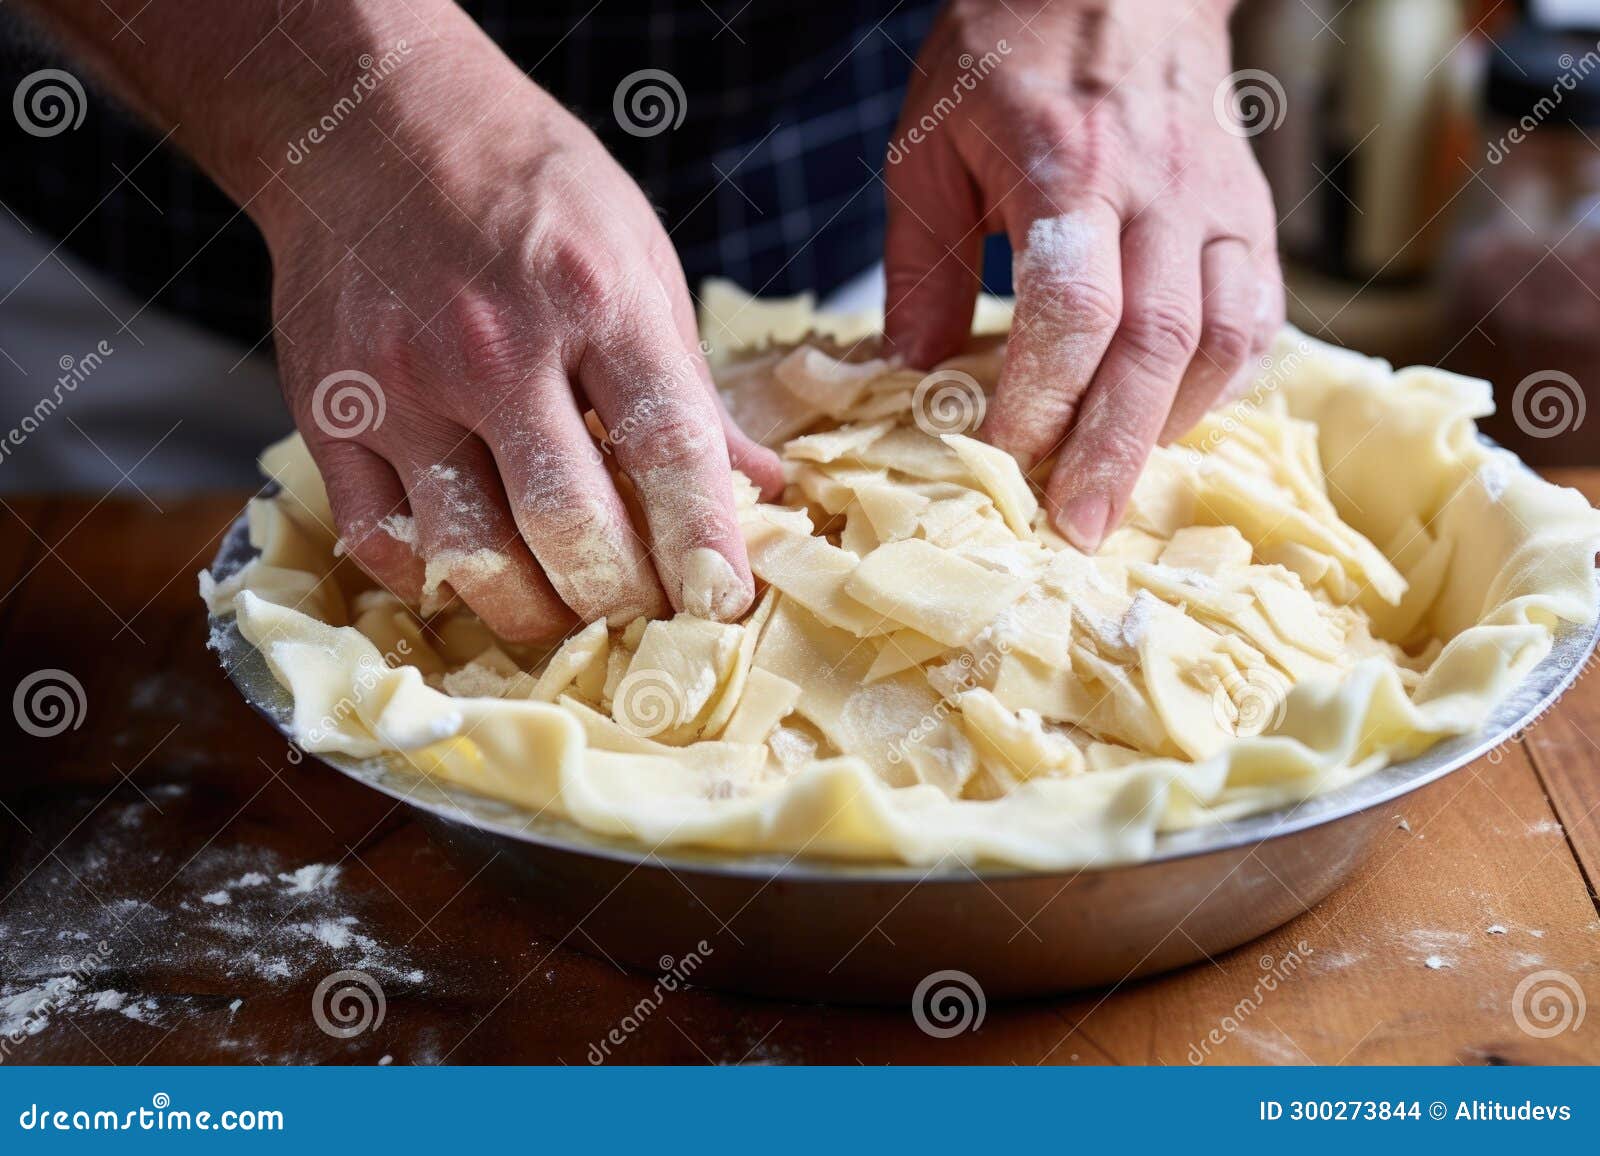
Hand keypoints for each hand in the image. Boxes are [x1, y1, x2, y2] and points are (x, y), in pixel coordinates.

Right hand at [258, 36, 780, 641]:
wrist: (371, 120)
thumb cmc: (528, 188)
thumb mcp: (639, 257)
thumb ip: (692, 385)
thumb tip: (760, 486)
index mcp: (595, 297)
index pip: (667, 450)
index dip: (706, 546)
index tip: (726, 605)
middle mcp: (494, 345)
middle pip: (568, 526)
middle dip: (622, 601)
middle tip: (646, 618)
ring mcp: (400, 383)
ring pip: (470, 556)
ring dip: (533, 612)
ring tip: (567, 609)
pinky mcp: (328, 409)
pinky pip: (381, 543)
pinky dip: (434, 582)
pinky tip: (471, 573)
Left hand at [884, 0, 1282, 549]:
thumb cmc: (1006, 59)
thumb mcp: (928, 147)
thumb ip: (918, 266)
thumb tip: (908, 381)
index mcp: (1068, 166)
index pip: (1073, 306)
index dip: (1041, 397)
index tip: (1000, 458)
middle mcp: (1158, 188)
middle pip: (1156, 343)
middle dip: (1111, 449)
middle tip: (1075, 529)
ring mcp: (1216, 201)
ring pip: (1223, 339)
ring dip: (1169, 427)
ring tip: (1119, 490)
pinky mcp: (1249, 212)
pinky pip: (1258, 317)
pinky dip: (1221, 384)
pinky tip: (1171, 420)